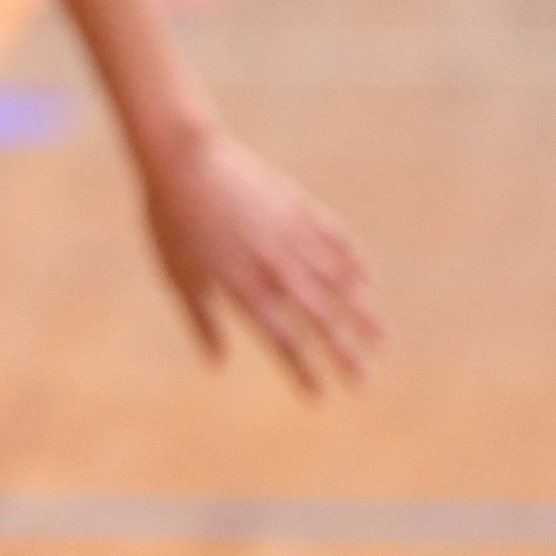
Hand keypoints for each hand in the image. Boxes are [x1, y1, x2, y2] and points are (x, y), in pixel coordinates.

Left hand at [139, 124, 383, 394]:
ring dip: (363, 314)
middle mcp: (278, 269)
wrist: (185, 158)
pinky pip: (337, 241)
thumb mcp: (179, 275)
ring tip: (383, 340)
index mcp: (246, 289)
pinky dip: (355, 264)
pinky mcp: (301, 208)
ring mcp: (295, 237)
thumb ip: (202, 320)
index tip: (319, 396)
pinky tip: (367, 280)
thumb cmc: (172, 220)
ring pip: (341, 284)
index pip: (283, 342)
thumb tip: (217, 364)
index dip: (303, 372)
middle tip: (364, 383)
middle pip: (321, 321)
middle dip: (345, 354)